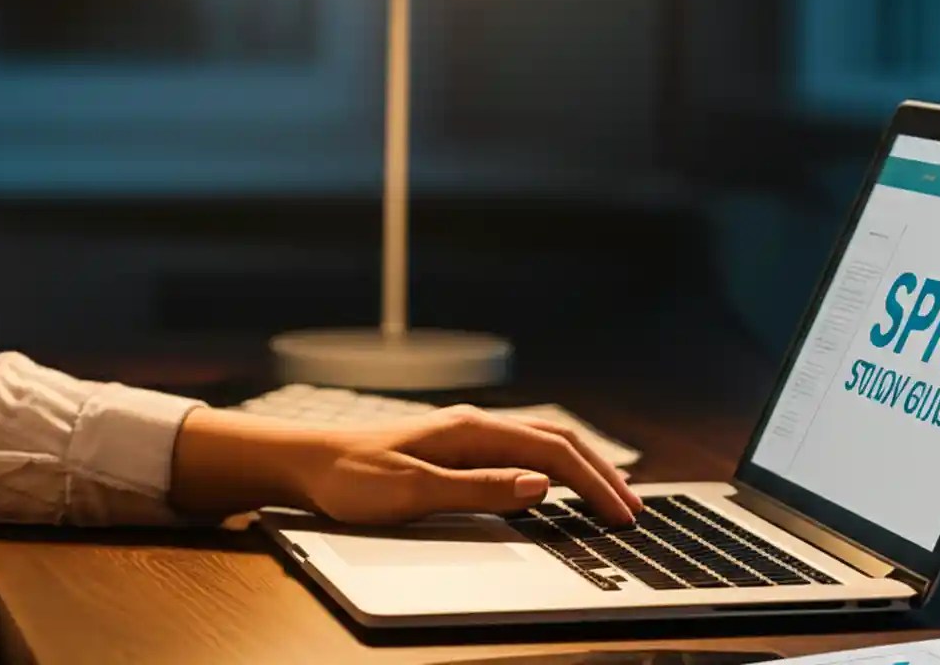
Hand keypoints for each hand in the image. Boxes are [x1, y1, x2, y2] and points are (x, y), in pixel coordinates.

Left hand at [170, 405, 642, 526]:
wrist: (305, 462)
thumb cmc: (349, 478)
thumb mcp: (412, 491)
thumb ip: (479, 488)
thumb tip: (541, 486)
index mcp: (470, 430)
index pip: (552, 452)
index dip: (593, 484)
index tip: (621, 515)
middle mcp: (475, 424)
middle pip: (558, 440)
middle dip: (601, 474)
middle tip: (633, 510)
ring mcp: (466, 432)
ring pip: (543, 440)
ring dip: (582, 466)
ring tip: (612, 493)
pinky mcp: (457, 445)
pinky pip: (521, 449)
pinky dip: (555, 463)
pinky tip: (559, 483)